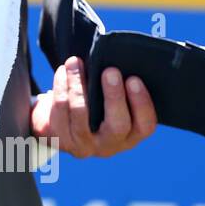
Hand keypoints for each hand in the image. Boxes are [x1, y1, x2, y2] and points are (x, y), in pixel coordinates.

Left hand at [30, 57, 157, 157]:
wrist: (59, 126)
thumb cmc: (93, 105)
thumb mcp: (110, 103)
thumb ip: (118, 88)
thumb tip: (118, 60)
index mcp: (131, 135)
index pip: (145, 126)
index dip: (141, 103)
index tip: (134, 79)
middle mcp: (110, 145)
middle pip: (117, 126)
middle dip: (114, 96)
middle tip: (110, 70)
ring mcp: (85, 145)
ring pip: (81, 114)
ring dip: (78, 84)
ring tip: (76, 62)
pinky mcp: (61, 139)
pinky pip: (60, 109)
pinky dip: (61, 86)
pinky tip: (63, 71)